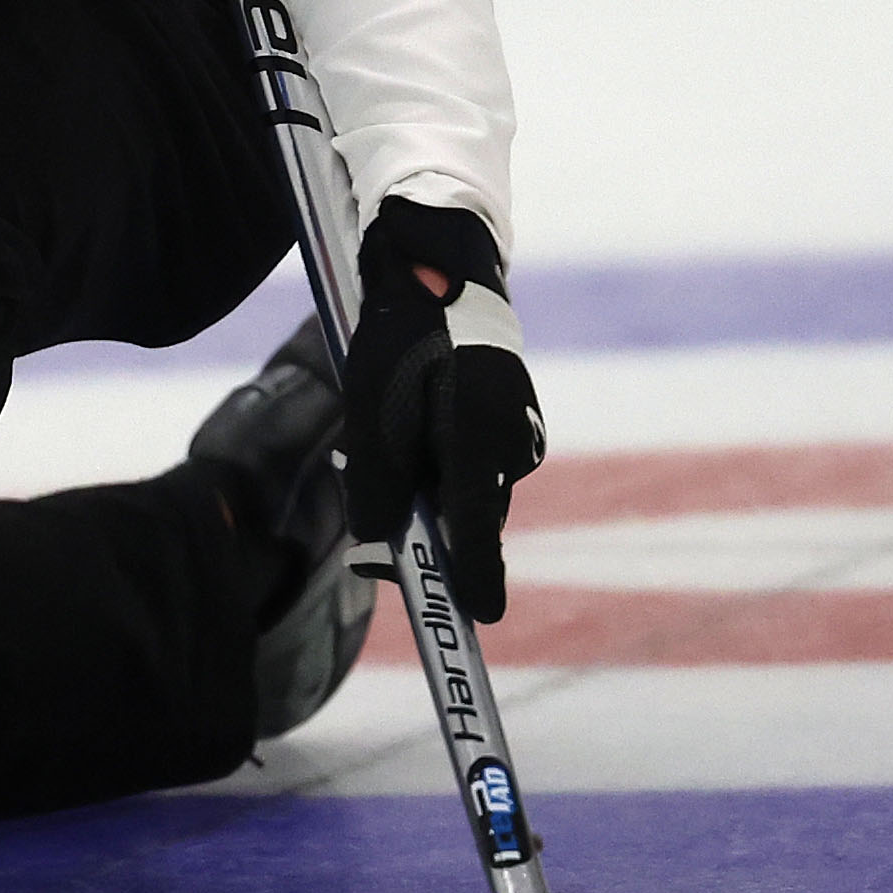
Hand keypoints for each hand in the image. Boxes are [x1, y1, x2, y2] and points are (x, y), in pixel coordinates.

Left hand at [338, 198, 544, 623]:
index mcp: (478, 447)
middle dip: (429, 533)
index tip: (479, 620)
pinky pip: (476, 460)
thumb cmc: (401, 342)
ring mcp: (520, 430)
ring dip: (431, 490)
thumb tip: (383, 548)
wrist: (441, 272)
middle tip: (379, 539)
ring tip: (389, 443)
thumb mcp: (372, 417)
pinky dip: (443, 461)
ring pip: (469, 488)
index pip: (476, 537)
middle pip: (469, 518)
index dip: (473, 583)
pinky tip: (414, 425)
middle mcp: (511, 444)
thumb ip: (379, 487)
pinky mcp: (517, 416)